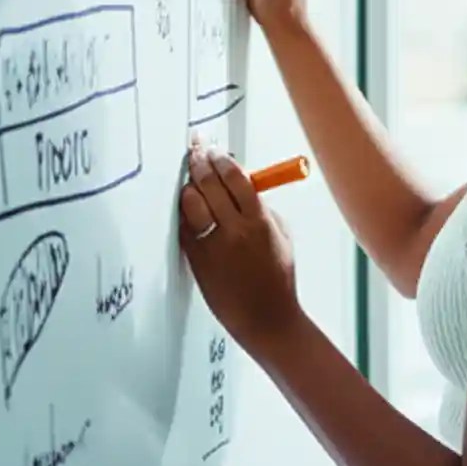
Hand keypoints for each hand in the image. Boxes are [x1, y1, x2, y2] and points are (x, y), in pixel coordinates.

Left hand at [178, 141, 301, 358]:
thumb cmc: (277, 276)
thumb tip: (240, 184)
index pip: (236, 177)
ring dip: (190, 186)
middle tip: (195, 152)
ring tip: (191, 179)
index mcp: (259, 221)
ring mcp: (212, 244)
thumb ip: (261, 207)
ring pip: (191, 202)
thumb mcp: (281, 234)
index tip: (215, 150)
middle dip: (200, 162)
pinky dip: (185, 211)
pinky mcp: (196, 258)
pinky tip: (188, 204)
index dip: (222, 159)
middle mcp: (233, 230)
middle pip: (210, 183)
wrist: (265, 316)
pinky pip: (185, 225)